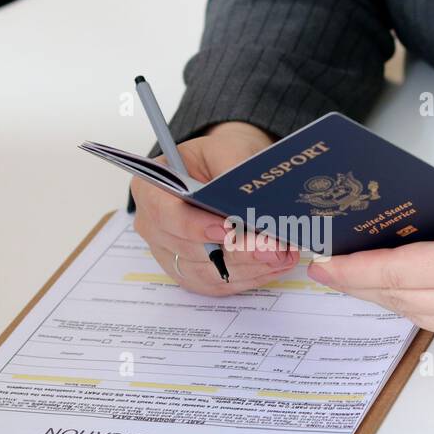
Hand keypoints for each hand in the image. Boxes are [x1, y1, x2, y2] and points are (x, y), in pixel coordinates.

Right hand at [131, 121, 300, 294]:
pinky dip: (251, 276)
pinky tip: (275, 265)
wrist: (222, 172)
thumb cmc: (216, 159)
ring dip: (248, 267)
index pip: (165, 214)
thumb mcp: (222, 149)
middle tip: (271, 247)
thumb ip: (231, 169)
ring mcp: (171, 255)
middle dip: (235, 250)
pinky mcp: (191, 274)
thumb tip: (249, 202)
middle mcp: (154, 227)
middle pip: (189, 249)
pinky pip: (219, 284)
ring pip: (207, 272)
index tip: (226, 229)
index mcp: (151, 190)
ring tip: (282, 255)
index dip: (194, 226)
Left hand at [306, 189, 433, 354]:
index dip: (352, 270)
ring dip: (385, 296)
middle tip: (327, 267)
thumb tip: (380, 234)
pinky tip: (402, 290)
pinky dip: (419, 307)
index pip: (397, 271)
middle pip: (399, 297)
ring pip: (416, 314)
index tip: (322, 263)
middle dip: (359, 282)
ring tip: (355, 276)